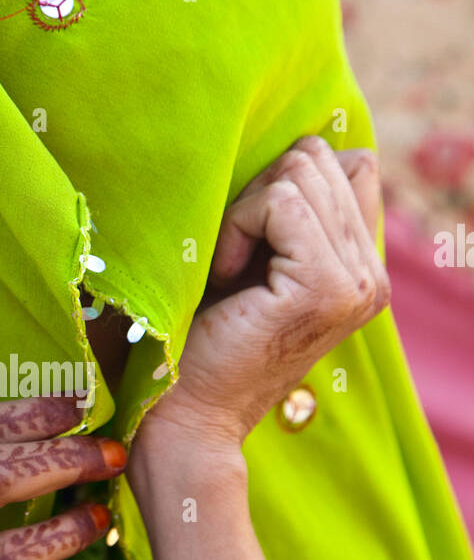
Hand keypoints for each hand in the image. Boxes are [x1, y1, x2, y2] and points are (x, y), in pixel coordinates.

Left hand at [132, 136, 388, 468]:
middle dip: (259, 195)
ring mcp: (356, 282)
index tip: (249, 241)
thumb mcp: (257, 259)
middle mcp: (371, 275)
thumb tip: (303, 148)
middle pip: (319, 159)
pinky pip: (279, 202)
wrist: (189, 411)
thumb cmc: (204, 334)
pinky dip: (237, 227)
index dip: (284, 183)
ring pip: (299, 173)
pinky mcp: (326, 285)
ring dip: (243, 213)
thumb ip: (292, 211)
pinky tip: (224, 277)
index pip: (349, 164)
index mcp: (362, 268)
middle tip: (231, 259)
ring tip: (228, 272)